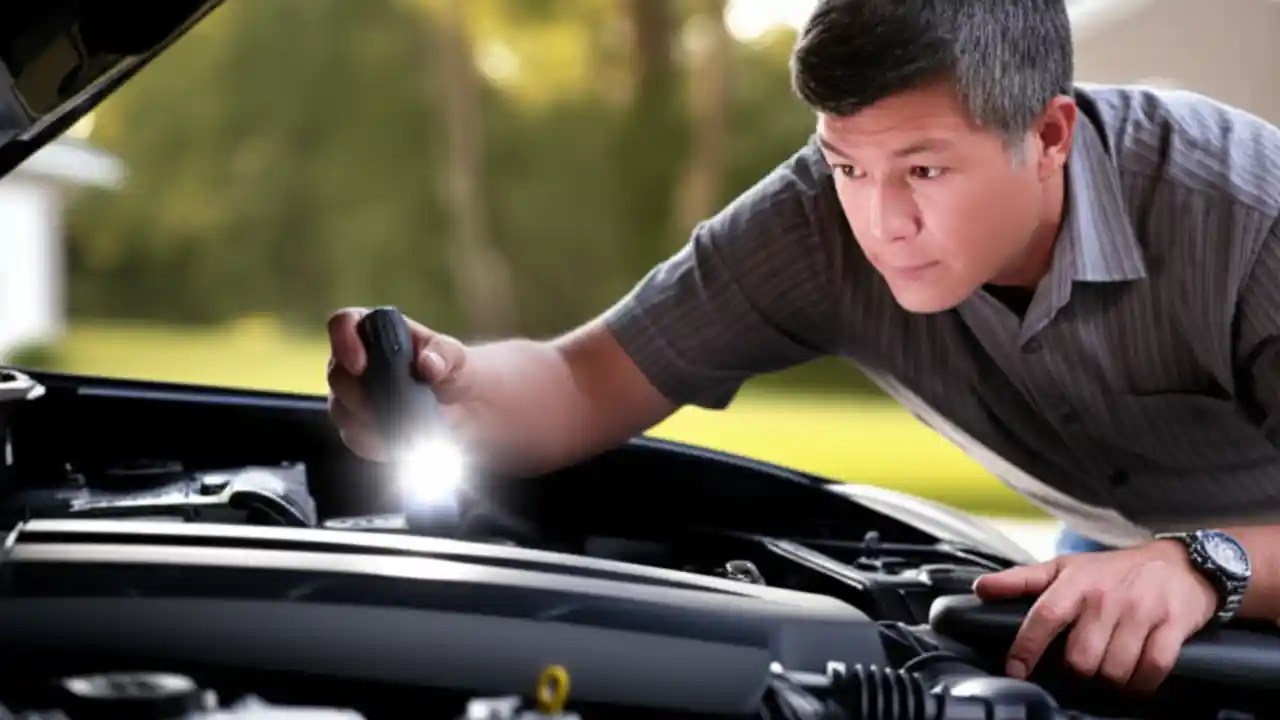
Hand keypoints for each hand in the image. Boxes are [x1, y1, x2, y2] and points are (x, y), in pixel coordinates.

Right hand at [326, 307, 470, 460]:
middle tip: (391, 404)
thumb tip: (428, 364)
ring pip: (340, 410)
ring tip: (404, 425)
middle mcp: (356, 360)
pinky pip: (354, 437)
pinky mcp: (360, 426)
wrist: (464, 404)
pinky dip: (374, 442)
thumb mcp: (456, 356)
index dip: (343, 342)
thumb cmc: (454, 369)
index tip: (360, 365)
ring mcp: (354, 395)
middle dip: (360, 394)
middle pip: (337, 375)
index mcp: (375, 331)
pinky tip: (399, 441)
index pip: (342, 323)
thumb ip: (444, 354)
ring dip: (368, 422)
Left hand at [973, 541, 1218, 692]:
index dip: (1026, 647)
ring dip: (1111, 680)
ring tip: (1110, 671)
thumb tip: (980, 588)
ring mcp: (1141, 611)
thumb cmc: (1112, 571)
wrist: (1179, 563)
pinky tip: (1136, 680)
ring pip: (1115, 670)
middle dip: (1078, 672)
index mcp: (1075, 582)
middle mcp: (1106, 597)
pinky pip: (1152, 669)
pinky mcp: (1172, 625)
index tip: (1015, 670)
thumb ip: (1021, 580)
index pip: (1044, 616)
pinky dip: (1142, 684)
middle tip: (1082, 668)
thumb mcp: (1065, 568)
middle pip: (1081, 657)